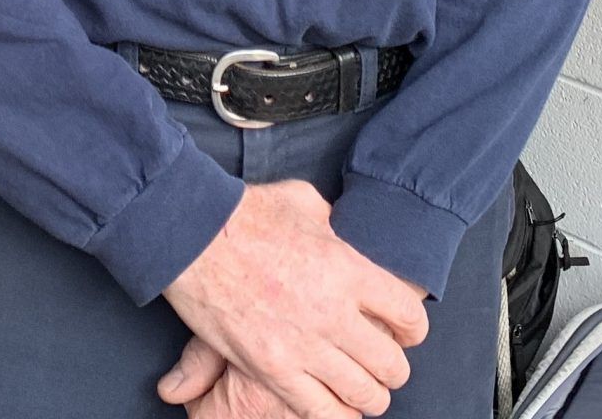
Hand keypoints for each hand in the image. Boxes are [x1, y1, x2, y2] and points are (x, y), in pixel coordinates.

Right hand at [159, 180, 428, 417]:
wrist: (189, 235)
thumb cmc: (244, 213)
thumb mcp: (302, 202)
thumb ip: (332, 222)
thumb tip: (340, 232)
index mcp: (348, 269)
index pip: (409, 316)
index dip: (412, 328)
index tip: (402, 331)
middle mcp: (333, 313)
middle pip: (392, 364)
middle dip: (393, 367)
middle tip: (381, 363)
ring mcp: (303, 346)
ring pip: (364, 394)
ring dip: (369, 394)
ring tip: (362, 388)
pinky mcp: (272, 369)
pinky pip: (322, 411)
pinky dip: (336, 413)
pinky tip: (335, 404)